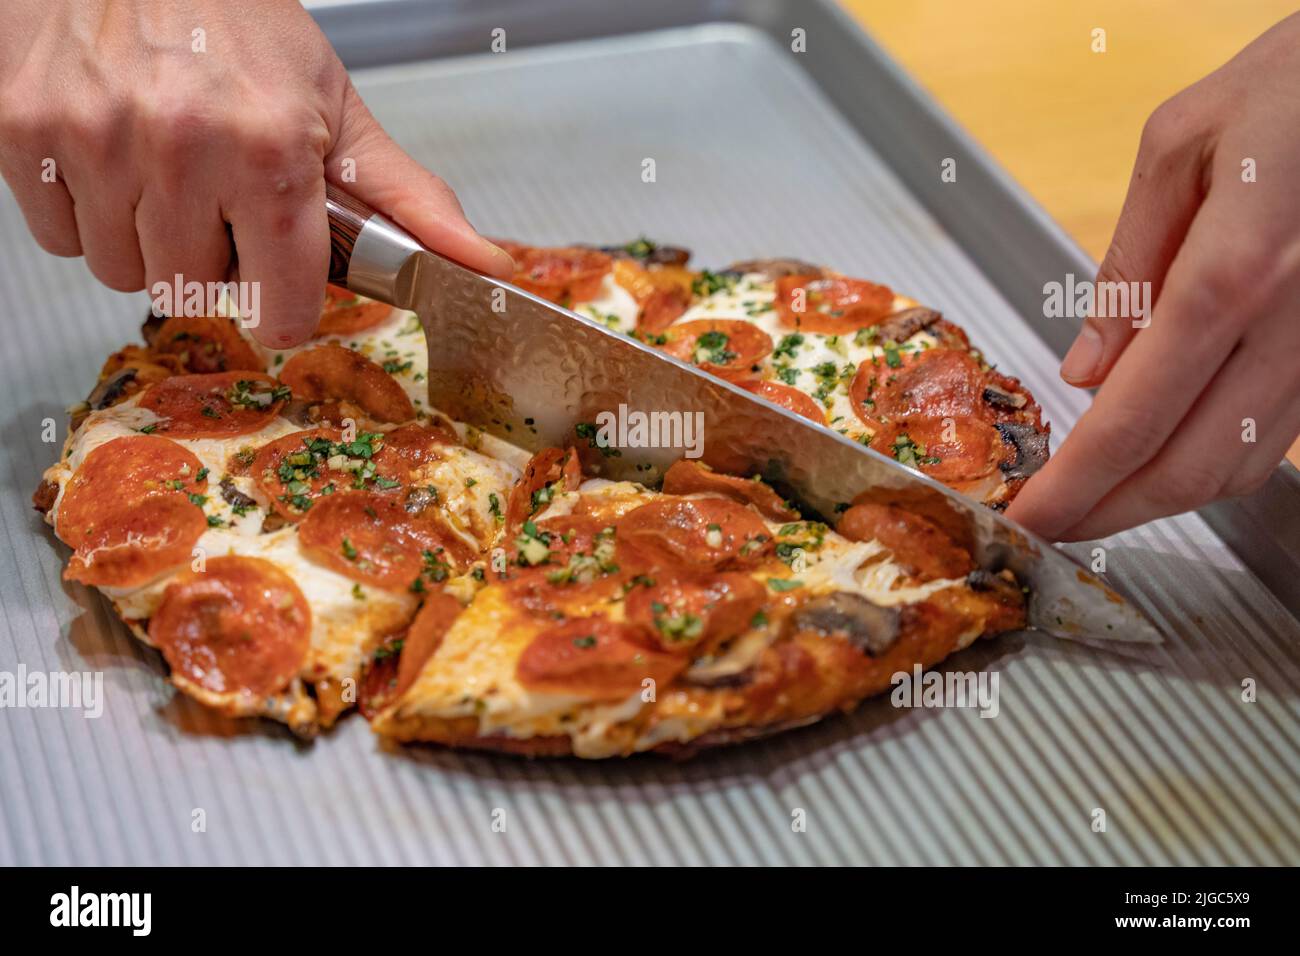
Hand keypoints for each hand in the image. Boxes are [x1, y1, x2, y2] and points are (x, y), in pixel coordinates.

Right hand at [0, 0, 512, 345]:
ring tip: (165, 178)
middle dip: (216, 261)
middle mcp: (181, 150)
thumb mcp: (335, 107)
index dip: (285, 311)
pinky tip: (110, 161)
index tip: (281, 301)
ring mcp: (95, 142)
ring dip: (149, 244)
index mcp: (271, 150)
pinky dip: (85, 215)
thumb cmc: (236, 21)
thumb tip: (485, 268)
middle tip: (219, 204)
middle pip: (197, 291)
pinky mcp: (23, 133)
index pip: (282, 301)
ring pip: (124, 274)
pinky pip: (59, 238)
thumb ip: (408, 201)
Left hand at [1007, 13, 1299, 540]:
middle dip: (1109, 514)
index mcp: (1236, 269)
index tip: (1027, 517)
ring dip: (1159, 500)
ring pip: (1241, 466)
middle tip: (1051, 528)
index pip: (1133, 418)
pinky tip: (1162, 459)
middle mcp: (1295, 321)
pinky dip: (1211, 465)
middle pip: (1189, 466)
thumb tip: (1087, 370)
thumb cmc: (1294, 87)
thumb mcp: (1177, 148)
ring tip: (1094, 500)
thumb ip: (1128, 268)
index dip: (1073, 487)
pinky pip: (1276, 436)